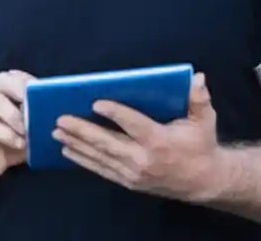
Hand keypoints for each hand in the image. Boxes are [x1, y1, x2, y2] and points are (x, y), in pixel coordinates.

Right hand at [0, 70, 34, 187]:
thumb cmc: (9, 141)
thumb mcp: (28, 129)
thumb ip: (38, 118)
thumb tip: (57, 113)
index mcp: (3, 90)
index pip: (15, 76)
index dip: (29, 81)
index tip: (44, 92)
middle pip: (0, 80)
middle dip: (19, 89)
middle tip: (34, 106)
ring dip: (12, 114)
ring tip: (26, 130)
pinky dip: (5, 134)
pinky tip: (19, 144)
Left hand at [53, 72, 223, 202]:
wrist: (203, 181)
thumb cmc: (200, 144)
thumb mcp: (204, 120)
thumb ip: (198, 99)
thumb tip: (197, 77)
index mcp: (160, 141)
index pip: (134, 125)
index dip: (115, 113)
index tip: (95, 103)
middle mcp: (143, 159)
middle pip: (108, 143)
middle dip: (82, 131)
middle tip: (61, 119)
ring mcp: (133, 173)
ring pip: (100, 157)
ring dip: (76, 145)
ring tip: (56, 132)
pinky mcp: (128, 181)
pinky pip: (101, 170)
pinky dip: (83, 160)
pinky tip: (67, 151)